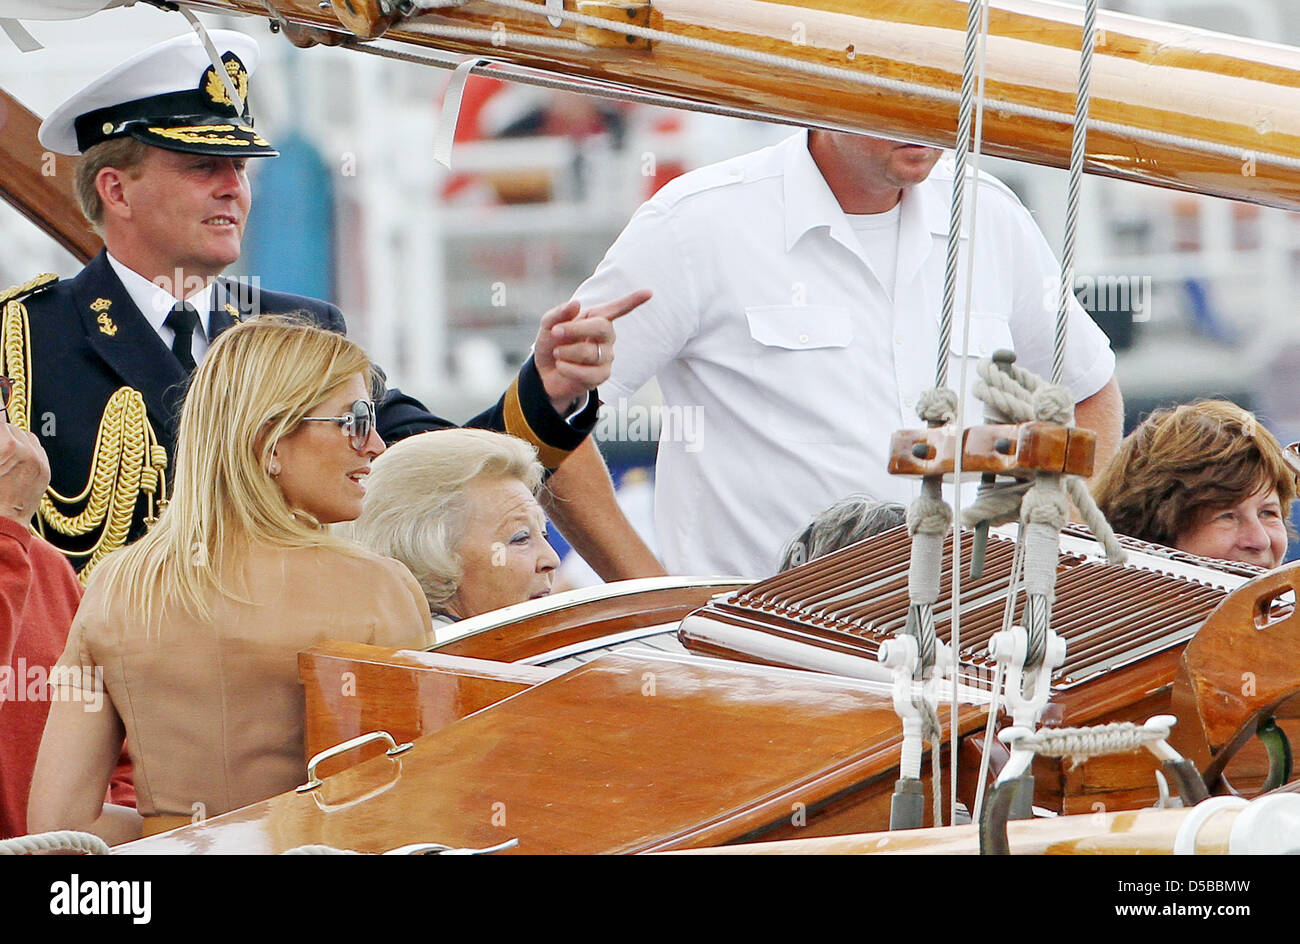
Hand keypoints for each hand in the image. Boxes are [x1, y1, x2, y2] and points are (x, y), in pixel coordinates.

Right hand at [0, 421, 49, 522]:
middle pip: (9, 426)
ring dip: (12, 439)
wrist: (3, 525)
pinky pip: (36, 447)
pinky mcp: (46, 470)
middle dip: (0, 434)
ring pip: (23, 434)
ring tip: (3, 456)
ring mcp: (39, 461)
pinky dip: (25, 449)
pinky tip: (14, 462)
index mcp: (7, 448)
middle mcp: (26, 451)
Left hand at [533, 289, 651, 414]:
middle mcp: (606, 336)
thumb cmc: (552, 343)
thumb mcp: (549, 325)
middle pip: (602, 327)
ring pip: (591, 352)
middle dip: (576, 329)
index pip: (617, 309)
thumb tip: (575, 304)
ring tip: (557, 353)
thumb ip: (559, 313)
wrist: (545, 372)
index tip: (649, 292)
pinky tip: (561, 366)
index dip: (633, 301)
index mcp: (596, 318)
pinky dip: (568, 369)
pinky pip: (588, 373)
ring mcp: (606, 356)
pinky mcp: (602, 376)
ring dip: (567, 352)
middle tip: (556, 332)